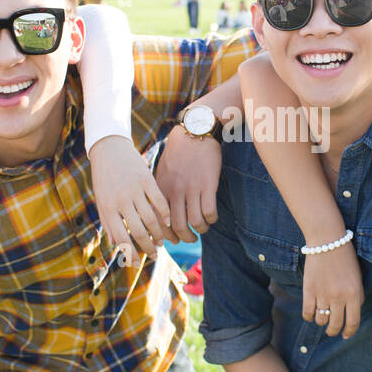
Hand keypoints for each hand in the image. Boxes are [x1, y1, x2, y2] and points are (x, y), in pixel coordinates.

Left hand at [88, 136, 170, 259]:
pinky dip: (165, 214)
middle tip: (156, 253)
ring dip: (160, 233)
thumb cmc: (103, 177)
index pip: (122, 238)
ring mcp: (135, 190)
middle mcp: (121, 201)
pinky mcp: (147, 179)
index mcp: (108, 208)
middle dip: (149, 246)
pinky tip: (169, 221)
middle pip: (140, 231)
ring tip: (163, 240)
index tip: (138, 261)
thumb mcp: (101, 200)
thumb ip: (108, 221)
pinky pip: (160, 201)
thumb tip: (117, 244)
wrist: (109, 149)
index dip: (131, 253)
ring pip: (152, 219)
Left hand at [154, 126, 220, 243]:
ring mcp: (191, 188)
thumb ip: (162, 190)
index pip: (159, 220)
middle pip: (177, 226)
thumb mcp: (163, 171)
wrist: (194, 132)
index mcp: (161, 189)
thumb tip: (162, 212)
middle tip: (190, 239)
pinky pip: (209, 211)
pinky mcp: (207, 184)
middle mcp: (175, 191)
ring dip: (200, 230)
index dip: (166, 235)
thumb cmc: (179, 152)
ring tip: (203, 229)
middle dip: (184, 238)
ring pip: (194, 222)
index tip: (172, 239)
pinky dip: (211, 219)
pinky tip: (212, 217)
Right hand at [302, 242, 363, 337]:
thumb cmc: (345, 258)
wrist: (327, 241)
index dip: (349, 332)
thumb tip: (350, 314)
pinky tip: (310, 314)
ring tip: (322, 318)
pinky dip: (309, 316)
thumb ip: (356, 297)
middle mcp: (340, 297)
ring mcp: (323, 294)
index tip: (345, 335)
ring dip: (321, 322)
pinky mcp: (309, 291)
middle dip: (334, 331)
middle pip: (336, 324)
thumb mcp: (357, 278)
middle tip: (331, 331)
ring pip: (321, 320)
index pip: (353, 322)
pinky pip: (307, 312)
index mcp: (355, 294)